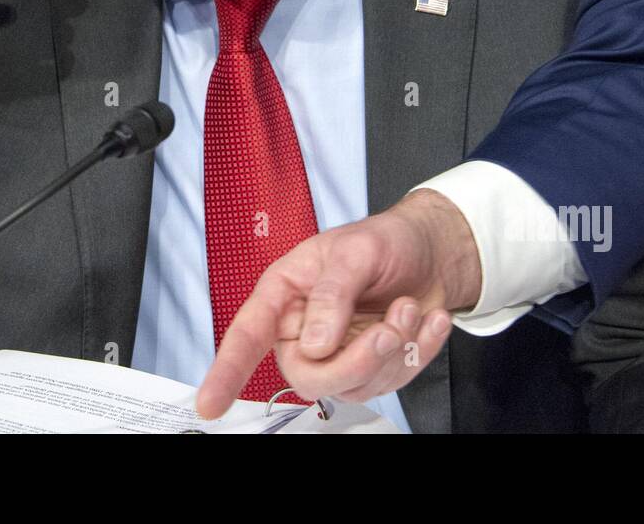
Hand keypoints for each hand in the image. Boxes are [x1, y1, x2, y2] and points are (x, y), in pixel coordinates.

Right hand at [195, 188, 482, 417]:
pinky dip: (417, 352)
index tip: (209, 404)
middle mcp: (306, 328)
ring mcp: (340, 352)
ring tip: (408, 308)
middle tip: (387, 330)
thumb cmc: (386, 240)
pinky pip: (391, 381)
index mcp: (286, 293)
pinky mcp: (374, 366)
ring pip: (353, 384)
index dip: (226, 371)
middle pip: (309, 375)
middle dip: (355, 361)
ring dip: (392, 350)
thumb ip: (331, 295)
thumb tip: (314, 344)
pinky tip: (428, 321)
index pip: (247, 335)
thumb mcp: (356, 251)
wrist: (433, 249)